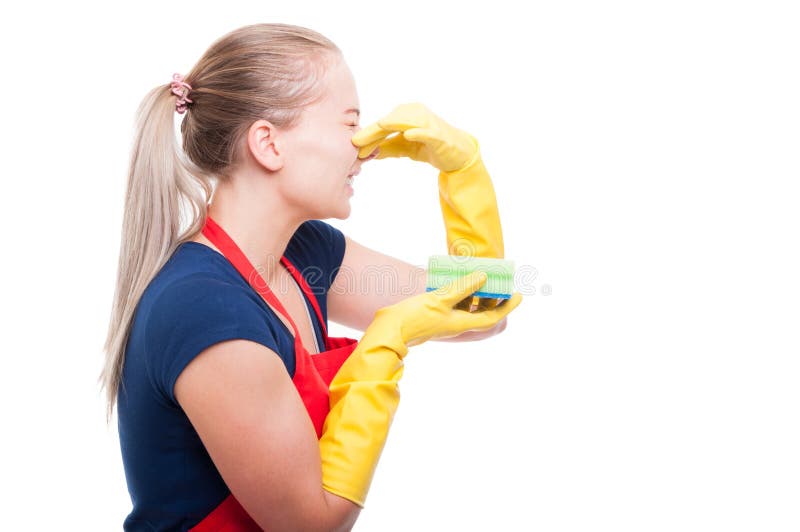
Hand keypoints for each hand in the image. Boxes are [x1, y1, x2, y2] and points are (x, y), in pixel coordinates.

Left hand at [351, 102, 478, 172]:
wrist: (456, 154)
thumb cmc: (429, 147)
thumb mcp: (404, 148)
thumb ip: (387, 147)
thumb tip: (366, 152)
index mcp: (405, 114)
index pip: (382, 125)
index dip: (367, 135)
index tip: (353, 147)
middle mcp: (414, 113)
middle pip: (388, 122)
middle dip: (371, 134)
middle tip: (356, 145)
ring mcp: (427, 122)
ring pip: (402, 124)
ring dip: (387, 130)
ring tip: (374, 135)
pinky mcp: (438, 134)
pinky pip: (426, 131)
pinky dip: (417, 132)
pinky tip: (407, 134)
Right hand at [370, 270, 522, 348]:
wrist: (388, 331)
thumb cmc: (413, 317)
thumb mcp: (440, 299)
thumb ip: (462, 287)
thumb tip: (483, 277)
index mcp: (461, 324)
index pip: (492, 317)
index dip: (507, 306)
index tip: (518, 294)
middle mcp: (457, 325)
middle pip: (483, 315)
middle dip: (493, 300)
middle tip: (499, 284)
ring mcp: (446, 322)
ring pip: (469, 309)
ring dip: (476, 295)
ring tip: (479, 278)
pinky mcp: (435, 317)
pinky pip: (455, 306)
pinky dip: (461, 295)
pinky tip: (457, 282)